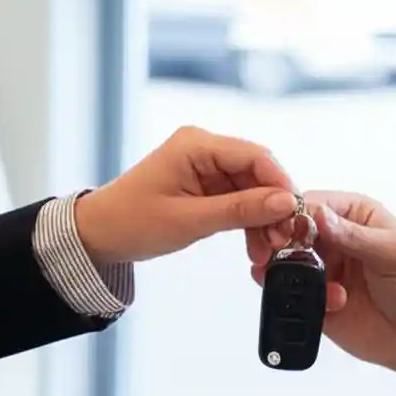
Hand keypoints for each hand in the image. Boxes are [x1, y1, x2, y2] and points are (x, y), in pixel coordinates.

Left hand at [74, 126, 298, 265]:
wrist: (99, 235)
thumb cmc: (132, 222)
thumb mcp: (190, 220)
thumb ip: (241, 210)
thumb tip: (286, 202)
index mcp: (196, 145)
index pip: (255, 156)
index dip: (281, 183)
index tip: (296, 213)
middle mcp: (204, 148)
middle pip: (258, 172)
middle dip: (274, 207)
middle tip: (285, 239)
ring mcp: (206, 166)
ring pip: (253, 189)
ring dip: (264, 219)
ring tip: (269, 250)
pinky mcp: (206, 185)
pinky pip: (239, 199)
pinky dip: (249, 222)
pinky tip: (256, 245)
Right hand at [248, 190, 395, 395]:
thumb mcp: (394, 254)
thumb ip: (354, 235)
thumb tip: (317, 215)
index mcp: (355, 215)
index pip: (311, 203)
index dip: (291, 214)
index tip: (282, 231)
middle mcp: (336, 238)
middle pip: (289, 230)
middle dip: (278, 242)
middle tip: (274, 257)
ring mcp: (325, 270)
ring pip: (284, 262)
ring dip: (285, 272)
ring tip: (301, 283)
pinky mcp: (318, 301)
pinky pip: (290, 295)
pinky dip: (298, 299)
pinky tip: (333, 304)